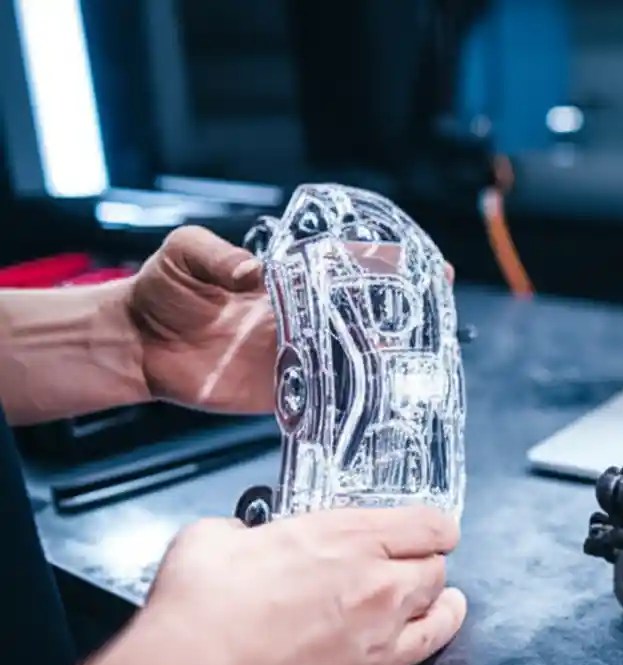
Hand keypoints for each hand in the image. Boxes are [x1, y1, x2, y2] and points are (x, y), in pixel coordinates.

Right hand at [19, 507, 466, 664]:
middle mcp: (376, 584)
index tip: (426, 528)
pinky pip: (421, 655)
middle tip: (412, 564)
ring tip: (439, 598)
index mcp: (344, 538)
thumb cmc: (197, 619)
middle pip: (436, 567)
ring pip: (441, 612)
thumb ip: (244, 531)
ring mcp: (379, 637)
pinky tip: (418, 638)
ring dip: (439, 601)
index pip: (426, 522)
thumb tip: (243, 537)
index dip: (430, 525)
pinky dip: (429, 640)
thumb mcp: (212, 540)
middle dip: (426, 562)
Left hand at [127, 226, 453, 413]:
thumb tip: (256, 272)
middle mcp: (298, 318)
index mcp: (285, 281)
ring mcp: (293, 356)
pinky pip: (321, 397)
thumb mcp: (185, 254)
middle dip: (402, 311)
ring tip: (419, 354)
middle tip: (436, 310)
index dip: (386, 265)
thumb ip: (219, 257)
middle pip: (361, 314)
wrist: (133, 345)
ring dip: (384, 356)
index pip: (346, 268)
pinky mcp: (279, 392)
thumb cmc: (159, 291)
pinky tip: (378, 398)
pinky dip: (348, 399)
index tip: (425, 263)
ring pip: (350, 356)